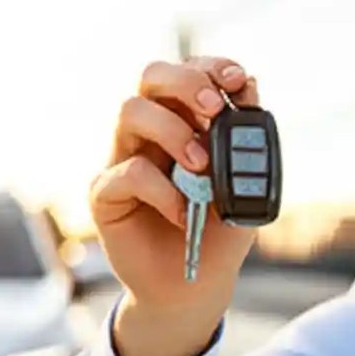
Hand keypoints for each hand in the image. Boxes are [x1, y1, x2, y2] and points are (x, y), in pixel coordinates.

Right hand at [90, 56, 259, 355]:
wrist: (194, 288)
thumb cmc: (216, 233)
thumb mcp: (243, 184)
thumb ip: (245, 139)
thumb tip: (248, 87)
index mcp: (183, 120)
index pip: (187, 72)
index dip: (209, 67)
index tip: (236, 80)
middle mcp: (149, 132)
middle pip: (151, 76)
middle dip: (184, 82)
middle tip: (213, 110)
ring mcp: (123, 159)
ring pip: (130, 111)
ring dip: (171, 131)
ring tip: (201, 167)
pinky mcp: (105, 194)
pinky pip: (126, 172)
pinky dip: (161, 191)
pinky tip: (182, 214)